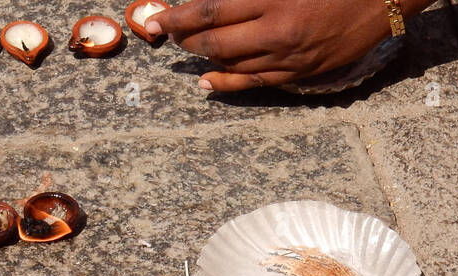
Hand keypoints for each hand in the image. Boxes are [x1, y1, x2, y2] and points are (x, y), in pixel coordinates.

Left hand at [147, 0, 408, 91]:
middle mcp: (277, 31)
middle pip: (214, 41)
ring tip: (185, 49)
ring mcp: (289, 57)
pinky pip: (254, 83)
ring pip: (230, 64)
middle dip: (183, 38)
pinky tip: (206, 81)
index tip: (157, 19)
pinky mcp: (300, 73)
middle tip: (164, 32)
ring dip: (202, 58)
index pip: (210, 11)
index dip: (178, 17)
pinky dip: (225, 82)